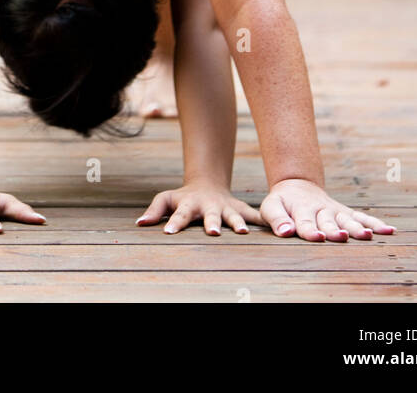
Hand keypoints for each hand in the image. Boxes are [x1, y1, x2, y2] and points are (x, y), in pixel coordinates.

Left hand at [136, 182, 262, 235]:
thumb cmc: (184, 197)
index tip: (168, 233)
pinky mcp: (240, 210)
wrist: (208, 184)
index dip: (174, 224)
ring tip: (244, 233)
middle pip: (209, 216)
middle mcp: (209, 207)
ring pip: (233, 216)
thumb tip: (140, 224)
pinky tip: (275, 229)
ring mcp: (226, 208)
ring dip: (238, 224)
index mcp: (189, 204)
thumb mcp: (167, 198)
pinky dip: (265, 221)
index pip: (179, 215)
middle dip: (211, 224)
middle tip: (213, 233)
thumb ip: (155, 210)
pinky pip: (254, 216)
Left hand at [259, 178, 395, 240]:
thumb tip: (285, 233)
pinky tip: (390, 231)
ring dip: (358, 228)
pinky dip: (375, 223)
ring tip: (369, 236)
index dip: (310, 230)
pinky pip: (362, 217)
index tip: (317, 237)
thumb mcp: (271, 207)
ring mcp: (335, 211)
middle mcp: (321, 210)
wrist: (297, 186)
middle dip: (336, 230)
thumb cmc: (282, 203)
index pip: (305, 222)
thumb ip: (276, 220)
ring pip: (348, 220)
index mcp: (300, 210)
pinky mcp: (346, 212)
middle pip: (329, 222)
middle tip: (342, 237)